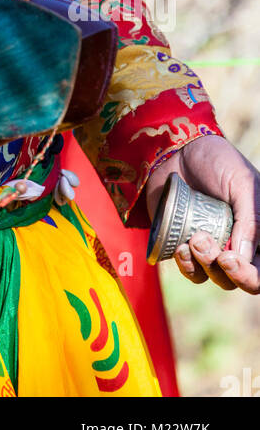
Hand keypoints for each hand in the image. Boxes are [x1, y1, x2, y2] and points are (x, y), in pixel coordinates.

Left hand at [144, 134, 259, 292]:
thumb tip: (245, 257)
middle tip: (211, 250)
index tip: (229, 258)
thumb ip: (252, 219)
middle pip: (242, 281)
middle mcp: (239, 244)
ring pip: (215, 277)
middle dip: (228, 273)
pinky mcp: (186, 245)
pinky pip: (191, 270)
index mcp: (258, 232)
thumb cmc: (217, 161)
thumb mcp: (243, 183)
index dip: (250, 275)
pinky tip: (180, 248)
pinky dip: (187, 265)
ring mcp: (213, 247)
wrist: (177, 148)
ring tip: (194, 238)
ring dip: (204, 265)